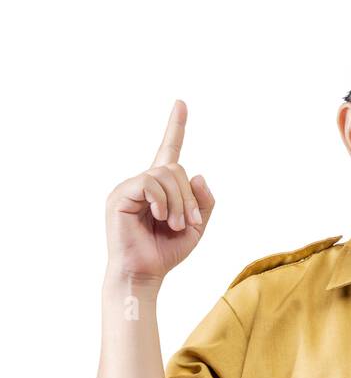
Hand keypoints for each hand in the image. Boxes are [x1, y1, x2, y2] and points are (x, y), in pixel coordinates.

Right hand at [104, 98, 214, 284]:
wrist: (144, 274)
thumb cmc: (165, 253)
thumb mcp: (195, 228)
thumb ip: (203, 202)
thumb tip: (199, 174)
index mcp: (160, 188)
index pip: (168, 151)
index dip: (175, 127)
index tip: (181, 104)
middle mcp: (143, 183)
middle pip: (175, 168)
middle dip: (189, 197)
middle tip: (189, 223)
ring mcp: (129, 187)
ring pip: (164, 174)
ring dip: (178, 202)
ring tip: (174, 225)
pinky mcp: (120, 195)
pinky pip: (149, 183)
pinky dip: (161, 200)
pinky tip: (159, 217)